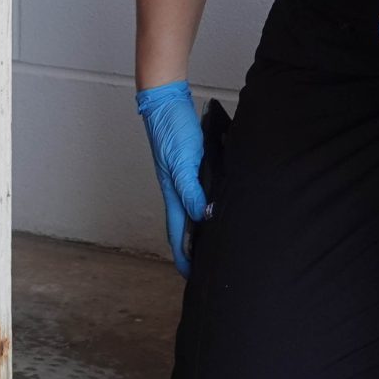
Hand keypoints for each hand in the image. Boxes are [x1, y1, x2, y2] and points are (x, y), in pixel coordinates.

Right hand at [136, 79, 210, 275]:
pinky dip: (203, 208)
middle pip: (182, 230)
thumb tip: (203, 218)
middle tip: (207, 267)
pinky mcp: (187, 166)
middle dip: (192, 251)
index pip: (178, 237)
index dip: (184, 259)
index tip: (192, 278)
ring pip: (189, 213)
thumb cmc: (172, 128)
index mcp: (173, 194)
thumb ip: (192, 190)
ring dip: (198, 231)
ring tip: (213, 244)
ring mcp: (180, 179)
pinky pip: (195, 195)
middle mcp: (175, 190)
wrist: (165, 100)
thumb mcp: (184, 161)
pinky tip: (214, 206)